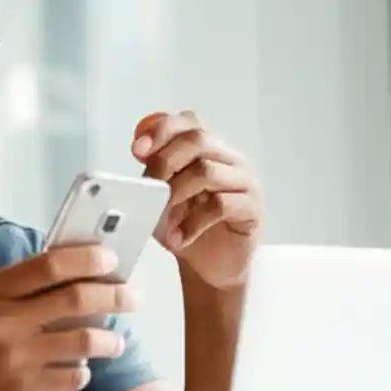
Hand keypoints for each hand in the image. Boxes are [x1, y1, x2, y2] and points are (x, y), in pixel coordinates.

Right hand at [0, 245, 138, 390]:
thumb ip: (13, 286)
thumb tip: (68, 271)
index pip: (52, 264)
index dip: (89, 257)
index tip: (112, 257)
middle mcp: (6, 321)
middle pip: (78, 298)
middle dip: (116, 294)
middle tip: (134, 296)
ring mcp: (16, 357)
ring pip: (84, 340)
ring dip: (110, 339)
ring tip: (116, 341)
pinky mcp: (23, 390)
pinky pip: (72, 376)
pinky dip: (82, 372)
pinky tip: (80, 370)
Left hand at [132, 110, 263, 289]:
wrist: (211, 267)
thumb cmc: (187, 228)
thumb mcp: (162, 199)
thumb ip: (154, 176)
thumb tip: (138, 155)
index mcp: (208, 150)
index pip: (188, 122)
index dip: (162, 130)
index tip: (138, 150)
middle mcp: (229, 159)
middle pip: (198, 140)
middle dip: (165, 161)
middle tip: (149, 188)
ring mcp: (245, 182)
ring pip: (207, 171)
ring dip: (177, 195)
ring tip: (164, 221)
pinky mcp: (252, 209)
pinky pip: (221, 205)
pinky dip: (192, 223)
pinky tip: (178, 239)